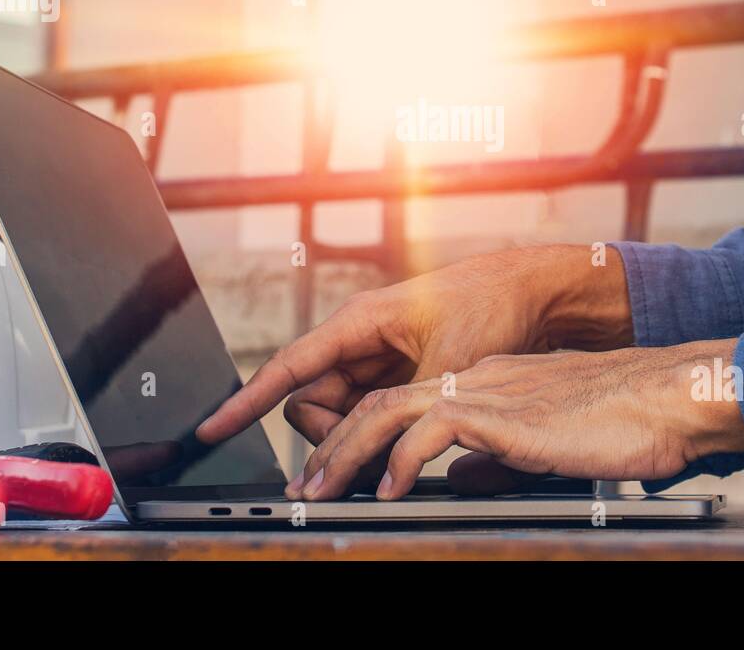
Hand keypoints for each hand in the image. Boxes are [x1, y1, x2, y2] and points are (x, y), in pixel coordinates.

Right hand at [196, 245, 632, 455]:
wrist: (533, 293)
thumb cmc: (490, 305)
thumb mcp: (447, 360)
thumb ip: (405, 403)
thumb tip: (377, 443)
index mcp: (359, 321)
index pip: (288, 367)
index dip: (246, 401)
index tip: (210, 429)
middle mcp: (362, 340)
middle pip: (312, 401)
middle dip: (330, 433)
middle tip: (370, 449)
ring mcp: (380, 359)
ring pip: (340, 412)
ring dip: (357, 436)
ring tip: (399, 444)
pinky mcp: (400, 374)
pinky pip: (368, 410)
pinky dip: (378, 431)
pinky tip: (404, 442)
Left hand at [286, 340, 743, 501]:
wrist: (669, 397)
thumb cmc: (624, 424)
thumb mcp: (543, 445)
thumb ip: (494, 456)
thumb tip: (457, 477)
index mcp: (487, 385)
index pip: (405, 403)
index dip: (363, 436)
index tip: (338, 470)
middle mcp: (478, 380)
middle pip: (382, 402)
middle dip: (335, 445)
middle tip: (310, 486)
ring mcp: (487, 389)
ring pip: (390, 410)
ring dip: (349, 453)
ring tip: (323, 491)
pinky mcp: (502, 410)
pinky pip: (430, 430)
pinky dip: (401, 461)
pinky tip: (391, 491)